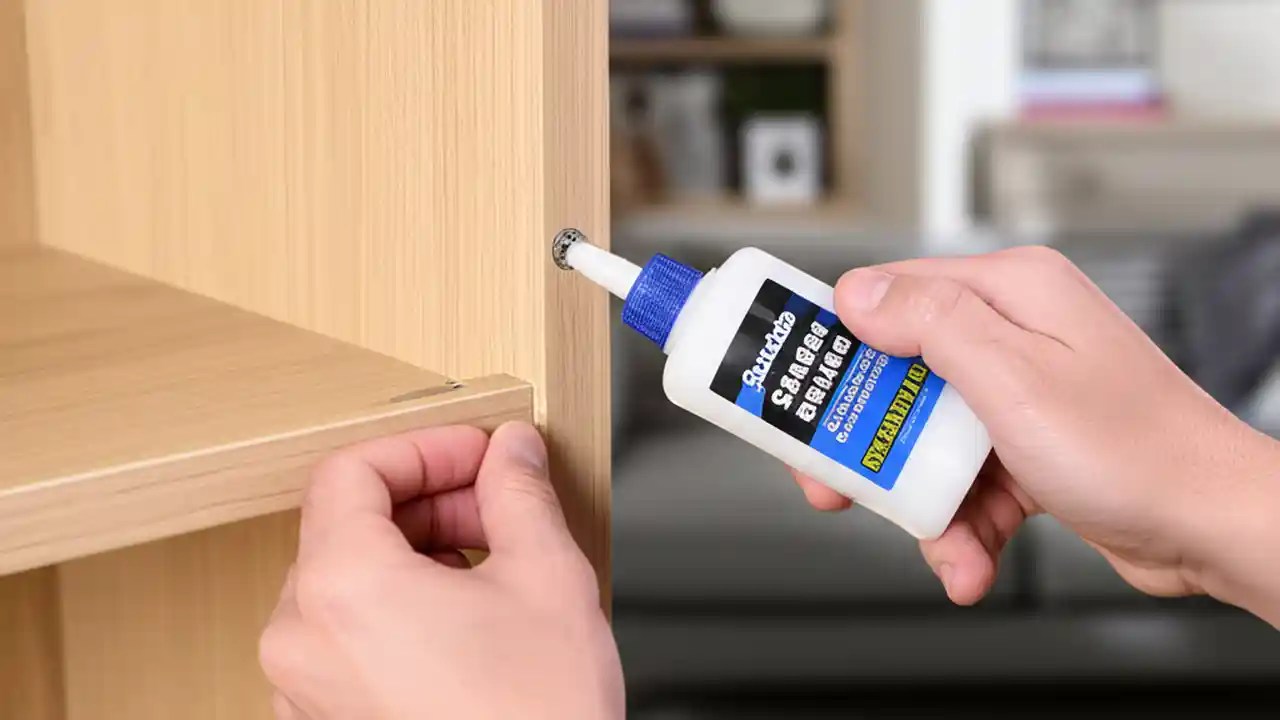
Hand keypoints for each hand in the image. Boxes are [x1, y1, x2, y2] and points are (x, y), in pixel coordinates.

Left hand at [259, 422, 623, 718]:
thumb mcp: (546, 578)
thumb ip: (519, 492)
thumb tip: (511, 453)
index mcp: (342, 588)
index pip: (352, 470)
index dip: (424, 448)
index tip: (474, 454)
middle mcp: (301, 639)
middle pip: (347, 524)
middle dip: (429, 503)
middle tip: (496, 508)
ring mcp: (303, 689)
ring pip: (348, 581)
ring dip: (416, 555)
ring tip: (490, 571)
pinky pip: (345, 635)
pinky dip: (398, 608)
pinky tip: (464, 622)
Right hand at [792, 247, 1279, 623]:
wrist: (1210, 525)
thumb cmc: (1137, 449)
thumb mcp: (1012, 376)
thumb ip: (928, 323)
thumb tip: (857, 292)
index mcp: (1008, 293)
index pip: (887, 298)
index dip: (829, 342)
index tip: (787, 380)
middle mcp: (1011, 335)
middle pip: (895, 378)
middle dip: (865, 442)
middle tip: (830, 481)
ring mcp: (1018, 393)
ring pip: (924, 440)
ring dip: (921, 502)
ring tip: (939, 542)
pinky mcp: (1026, 446)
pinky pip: (964, 480)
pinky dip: (960, 525)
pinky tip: (969, 559)